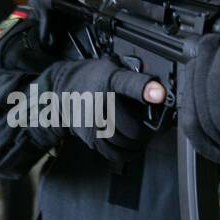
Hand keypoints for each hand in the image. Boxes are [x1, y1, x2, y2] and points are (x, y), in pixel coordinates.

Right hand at [47, 58, 164, 162]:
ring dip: (139, 143)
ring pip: (125, 143)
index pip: (129, 85)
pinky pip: (115, 154)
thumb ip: (133, 72)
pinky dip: (128, 153)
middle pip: (132, 128)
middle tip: (152, 127)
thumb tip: (157, 83)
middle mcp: (101, 103)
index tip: (159, 94)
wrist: (60, 92)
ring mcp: (94, 123)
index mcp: (111, 80)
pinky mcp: (90, 138)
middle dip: (147, 131)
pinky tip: (132, 146)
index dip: (145, 90)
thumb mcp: (111, 65)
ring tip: (143, 135)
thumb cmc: (90, 78)